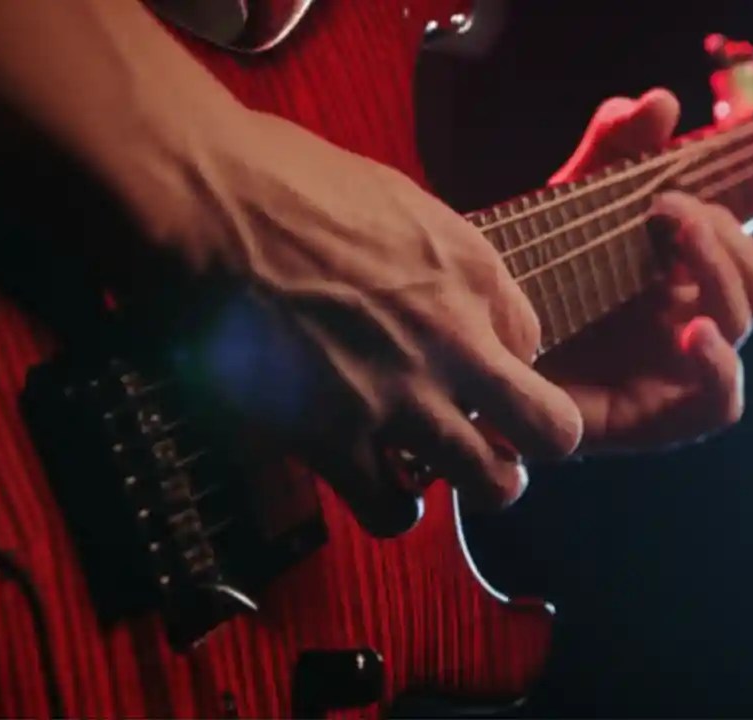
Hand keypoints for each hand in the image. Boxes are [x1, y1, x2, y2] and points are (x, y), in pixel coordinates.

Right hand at [128, 108, 581, 522]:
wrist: (202, 200)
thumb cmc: (284, 177)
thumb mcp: (395, 198)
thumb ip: (436, 255)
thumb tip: (440, 285)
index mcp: (473, 272)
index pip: (533, 340)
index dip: (506, 360)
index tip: (475, 365)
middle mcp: (455, 341)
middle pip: (550, 428)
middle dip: (538, 441)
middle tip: (507, 443)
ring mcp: (400, 396)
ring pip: (491, 485)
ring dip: (482, 486)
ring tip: (457, 478)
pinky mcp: (335, 438)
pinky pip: (394, 513)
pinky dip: (394, 510)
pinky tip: (379, 490)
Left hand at [538, 89, 752, 452]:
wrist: (470, 359)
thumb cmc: (526, 288)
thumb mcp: (564, 212)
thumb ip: (609, 153)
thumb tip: (661, 101)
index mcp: (679, 275)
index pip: (738, 242)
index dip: (720, 216)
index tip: (663, 191)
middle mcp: (689, 319)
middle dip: (724, 236)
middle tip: (665, 211)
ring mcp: (679, 369)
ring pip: (747, 321)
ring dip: (723, 274)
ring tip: (675, 243)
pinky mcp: (661, 418)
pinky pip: (722, 402)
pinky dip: (720, 366)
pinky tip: (692, 334)